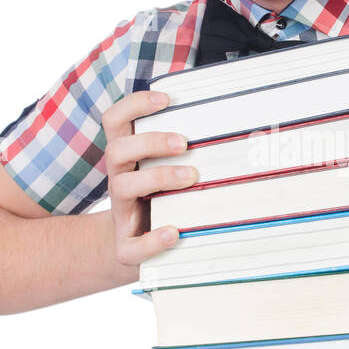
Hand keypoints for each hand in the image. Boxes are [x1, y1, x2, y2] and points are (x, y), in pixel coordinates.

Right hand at [103, 90, 197, 267]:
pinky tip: (174, 232)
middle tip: (183, 143)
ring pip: (122, 187)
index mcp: (127, 159)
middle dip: (151, 141)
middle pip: (116, 150)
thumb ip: (185, 152)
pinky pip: (131, 245)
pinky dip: (153, 239)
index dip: (134, 105)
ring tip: (190, 177)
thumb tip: (232, 125)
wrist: (136, 248)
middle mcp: (119, 181)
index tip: (166, 99)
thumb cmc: (161, 202)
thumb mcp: (166, 172)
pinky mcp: (125, 246)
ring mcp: (120, 213)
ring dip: (157, 177)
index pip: (115, 121)